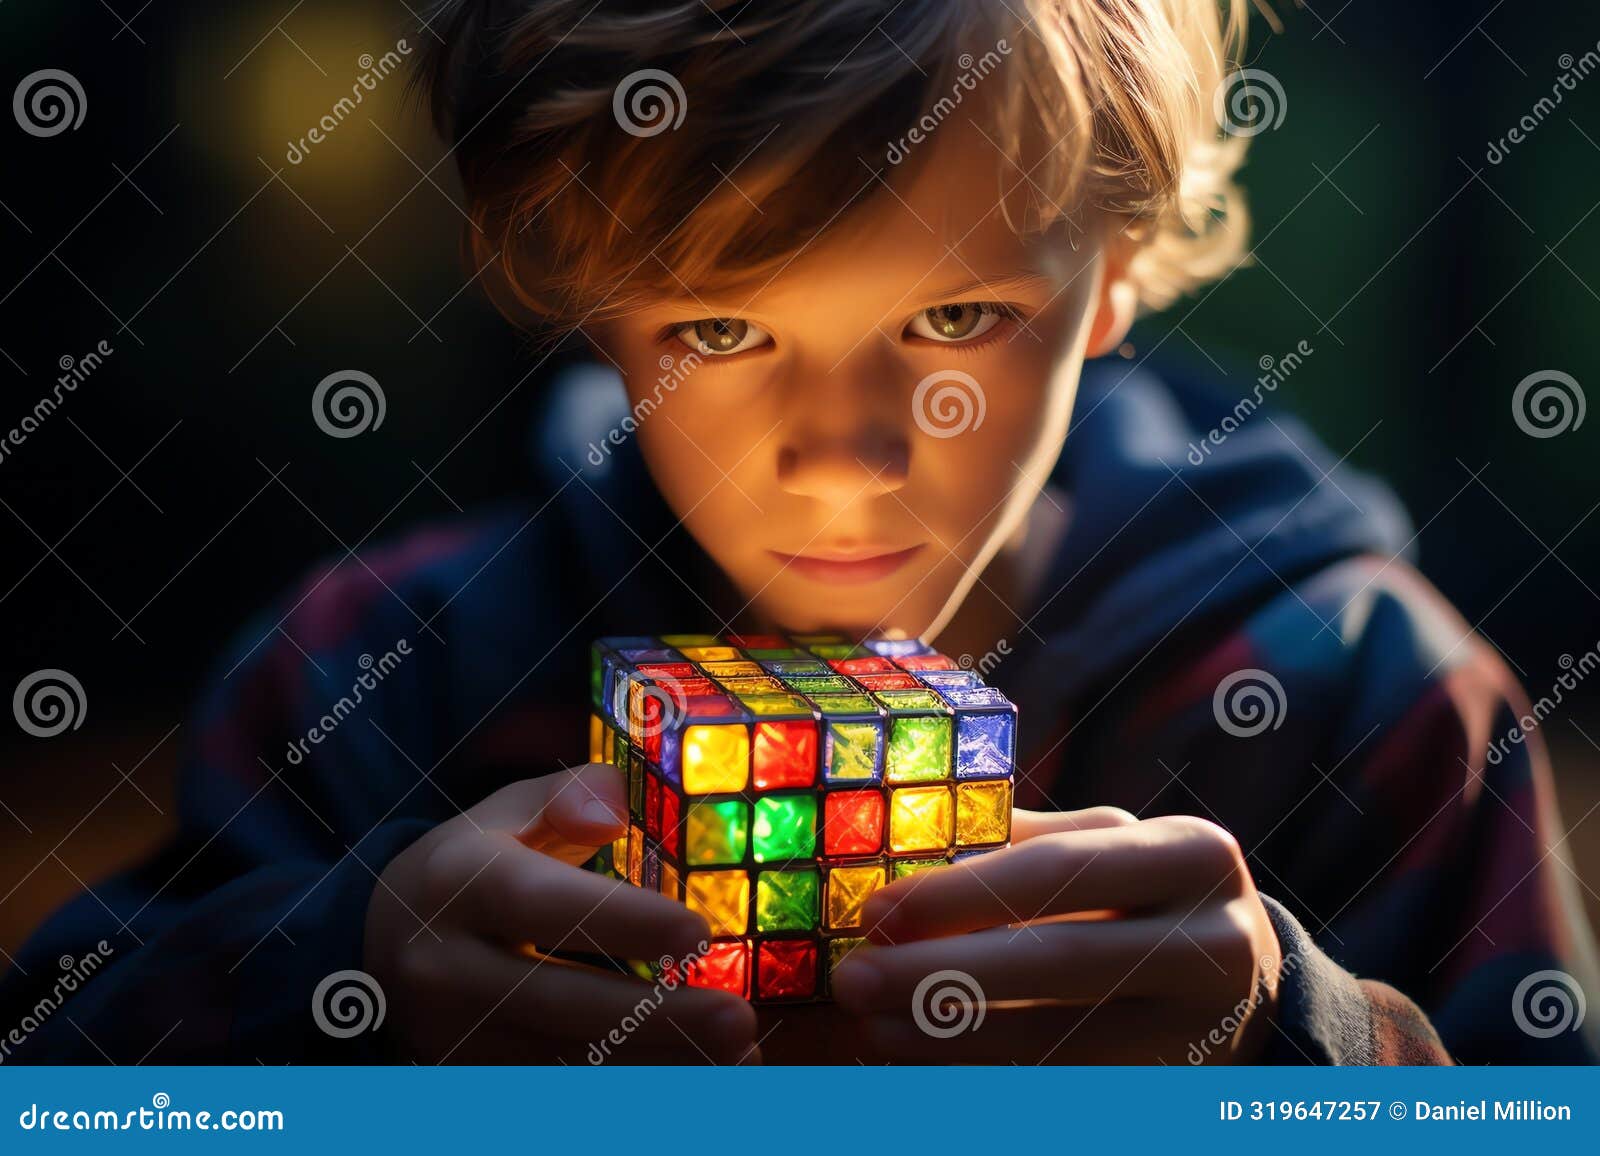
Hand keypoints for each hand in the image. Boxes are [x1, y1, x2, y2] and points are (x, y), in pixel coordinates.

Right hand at [364, 763, 758, 1063]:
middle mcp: (447, 968)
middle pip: (560, 1003)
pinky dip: (628, 1095)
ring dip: (658, 1068)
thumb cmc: (472, 865)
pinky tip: (696, 1082)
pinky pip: (555, 1095)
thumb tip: (612, 807)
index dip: (624, 923)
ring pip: (563, 1065)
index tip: (699, 935)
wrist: (377, 944)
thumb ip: (565, 798)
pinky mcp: (467, 1081)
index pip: (544, 905)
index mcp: (460, 884)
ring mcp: (452, 1037)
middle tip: (738, 1018)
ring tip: (739, 1054)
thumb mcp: (507, 812)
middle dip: (656, 1019)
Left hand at [831, 807, 1281, 1063]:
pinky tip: (929, 1070)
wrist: (1243, 983)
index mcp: (1192, 856)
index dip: (959, 894)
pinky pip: (1066, 1085)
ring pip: (1062, 1042)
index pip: (1060, 873)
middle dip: (944, 974)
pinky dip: (991, 1078)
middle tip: (856, 980)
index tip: (876, 910)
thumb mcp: (1105, 849)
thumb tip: (897, 852)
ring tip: (877, 1033)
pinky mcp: (1175, 1087)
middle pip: (1061, 963)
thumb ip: (1016, 846)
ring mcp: (1204, 1029)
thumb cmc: (1142, 895)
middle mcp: (1216, 942)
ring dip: (954, 1041)